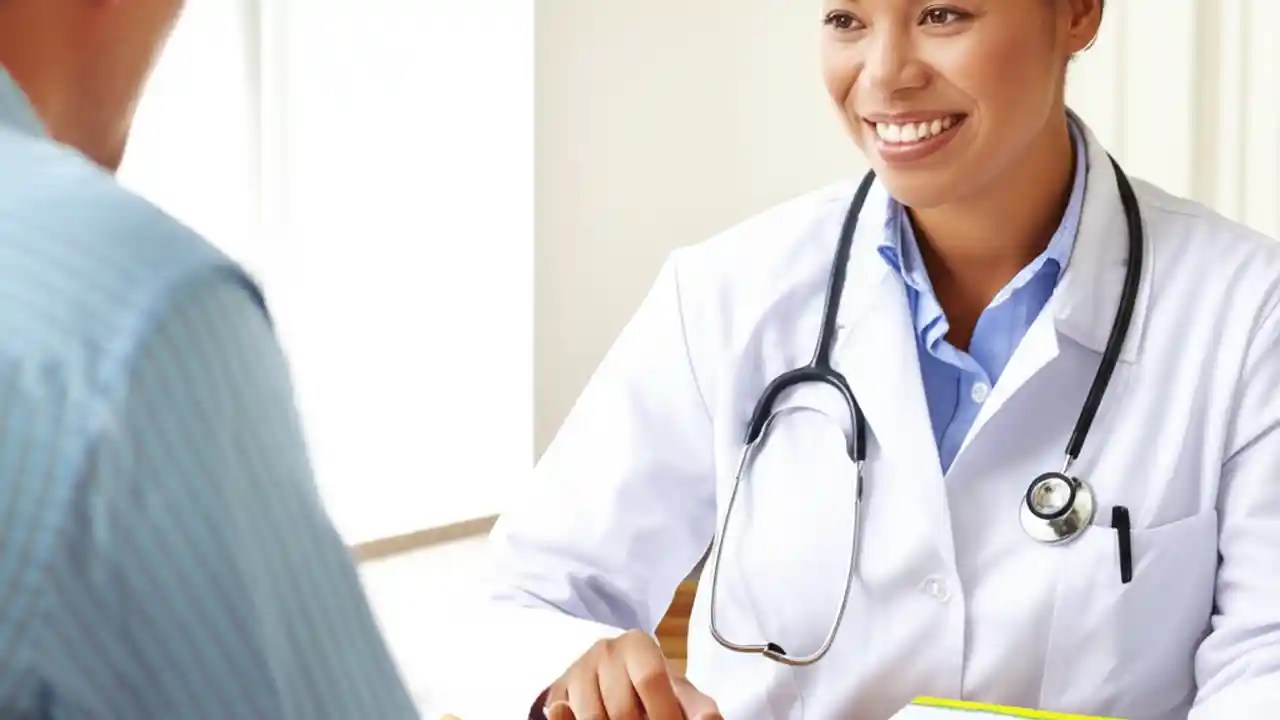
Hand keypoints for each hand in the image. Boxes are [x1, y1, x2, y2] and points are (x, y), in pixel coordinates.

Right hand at [545, 630, 721, 718]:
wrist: (610, 679)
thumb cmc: (651, 689)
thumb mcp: (679, 694)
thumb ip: (698, 709)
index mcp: (638, 644)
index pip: (651, 680)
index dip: (663, 713)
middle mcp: (604, 650)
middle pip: (621, 708)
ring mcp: (576, 671)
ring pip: (592, 719)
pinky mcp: (556, 693)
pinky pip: (565, 719)